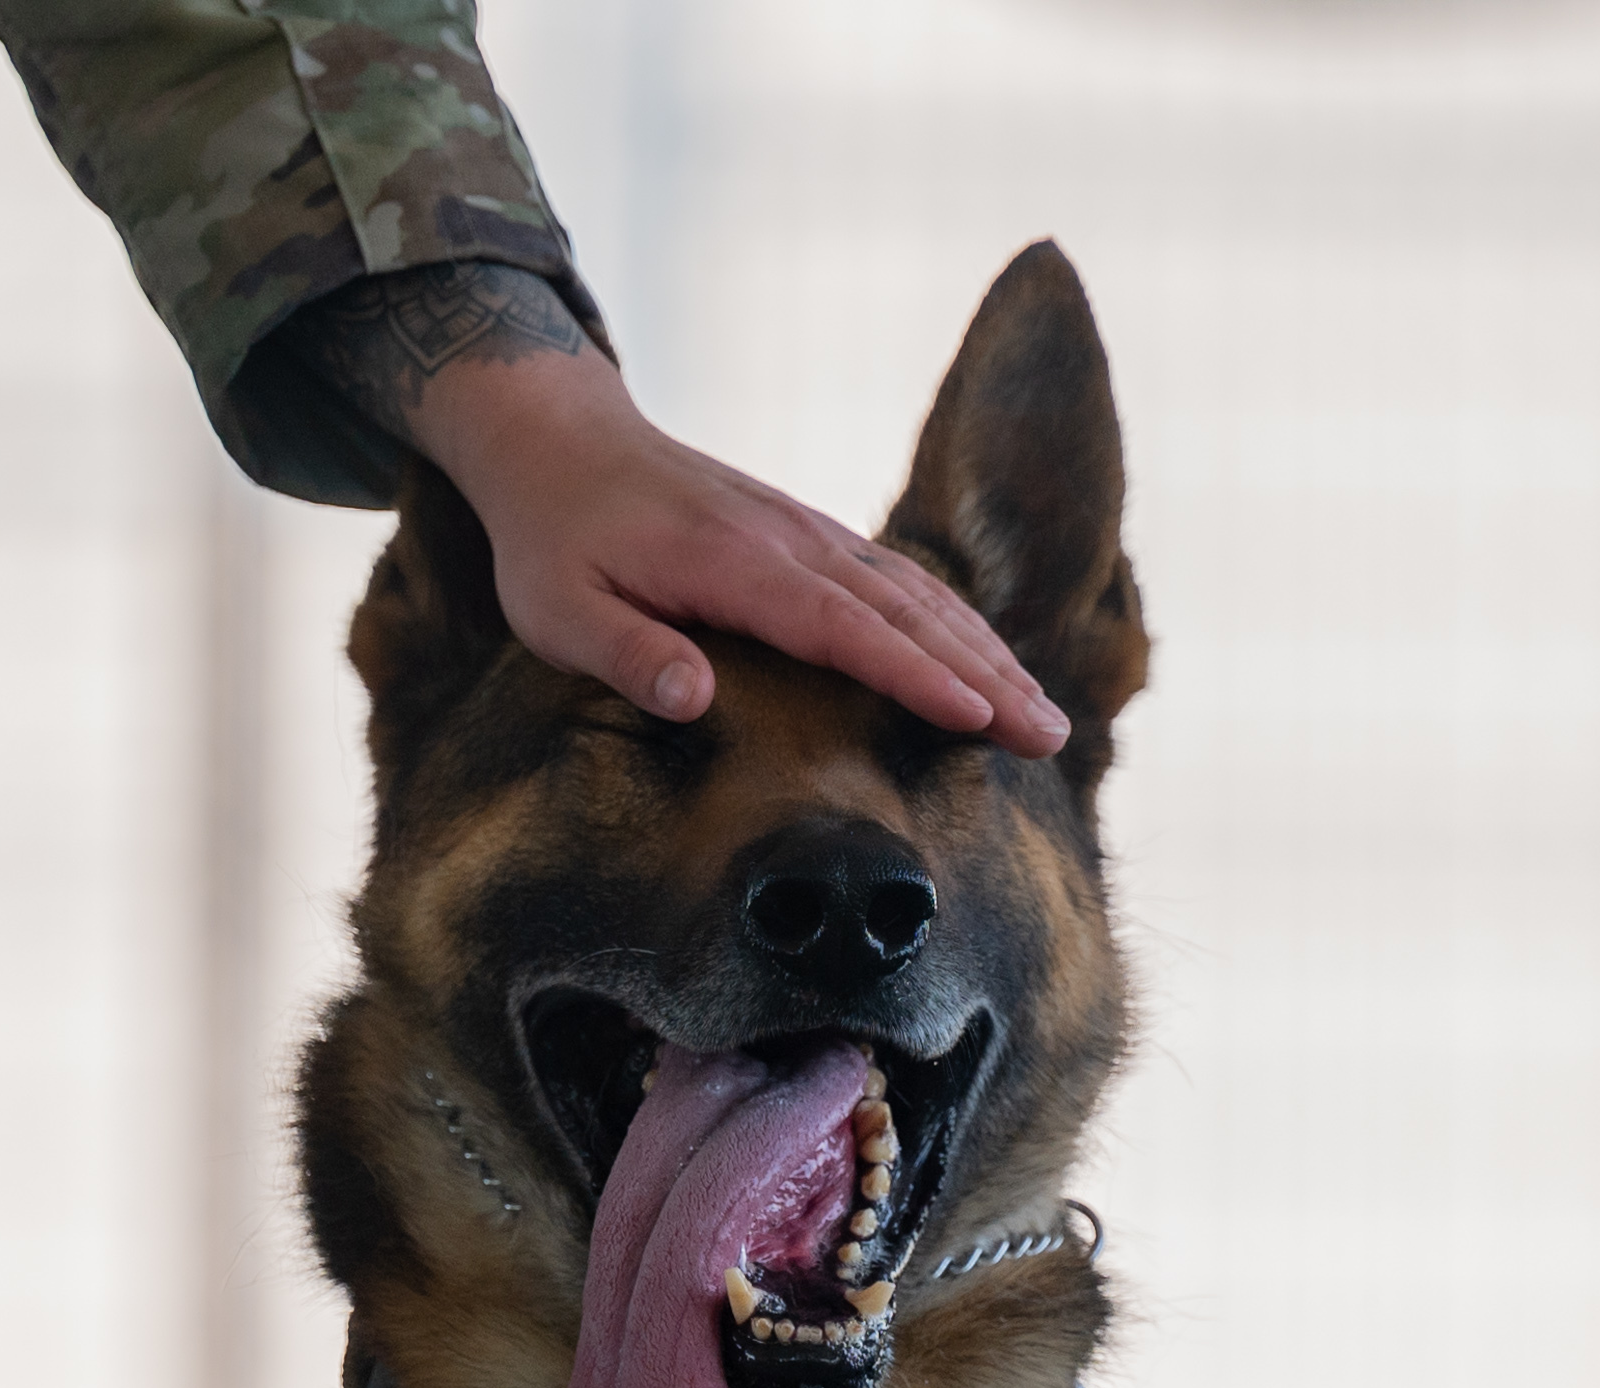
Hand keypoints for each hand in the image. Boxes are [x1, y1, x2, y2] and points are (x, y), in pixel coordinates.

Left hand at [281, 266, 1066, 752]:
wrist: (558, 439)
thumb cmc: (551, 538)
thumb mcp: (557, 608)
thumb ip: (626, 653)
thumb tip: (695, 700)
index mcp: (733, 563)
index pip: (843, 627)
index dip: (913, 674)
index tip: (977, 716)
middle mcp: (789, 541)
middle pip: (906, 613)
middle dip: (986, 675)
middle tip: (1048, 737)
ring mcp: (805, 533)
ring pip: (917, 594)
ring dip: (986, 652)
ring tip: (1041, 713)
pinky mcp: (807, 536)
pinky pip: (896, 580)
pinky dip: (952, 622)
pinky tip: (987, 662)